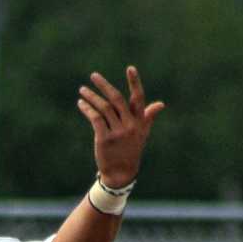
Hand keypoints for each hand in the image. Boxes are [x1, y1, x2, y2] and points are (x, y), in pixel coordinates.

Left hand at [79, 67, 164, 188]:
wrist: (121, 173)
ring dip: (91, 97)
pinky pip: (95, 119)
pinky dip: (87, 109)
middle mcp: (130, 125)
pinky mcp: (104, 139)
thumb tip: (161, 104)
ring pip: (103, 108)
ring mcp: (117, 132)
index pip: (138, 98)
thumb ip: (148, 116)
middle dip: (104, 85)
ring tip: (82, 90)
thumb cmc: (132, 150)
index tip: (130, 68)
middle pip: (116, 99)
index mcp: (139, 121)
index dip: (135, 82)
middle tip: (93, 75)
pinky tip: (81, 104)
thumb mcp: (143, 133)